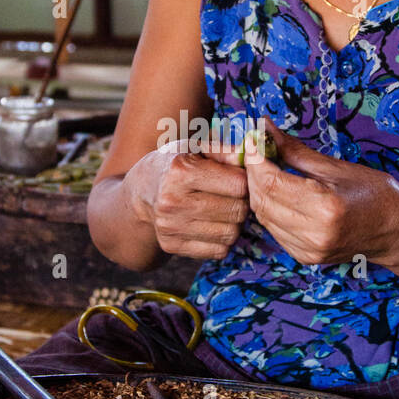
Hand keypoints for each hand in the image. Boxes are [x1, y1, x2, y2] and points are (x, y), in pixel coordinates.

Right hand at [126, 141, 248, 260]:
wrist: (142, 191)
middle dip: (243, 203)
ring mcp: (170, 226)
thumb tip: (255, 159)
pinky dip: (223, 239)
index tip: (240, 178)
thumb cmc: (176, 164)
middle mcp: (172, 200)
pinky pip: (219, 250)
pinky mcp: (171, 245)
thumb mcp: (196, 147)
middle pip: (237, 211)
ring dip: (235, 223)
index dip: (246, 181)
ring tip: (224, 209)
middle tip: (235, 196)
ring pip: (231, 234)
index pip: (238, 185)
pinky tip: (213, 225)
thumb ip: (227, 152)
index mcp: (181, 171)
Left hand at [243, 119, 398, 266]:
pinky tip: (278, 193)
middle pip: (262, 199)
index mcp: (325, 207)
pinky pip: (273, 229)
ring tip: (266, 169)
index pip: (271, 181)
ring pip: (263, 216)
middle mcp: (314, 233)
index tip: (253, 139)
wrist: (396, 232)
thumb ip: (295, 151)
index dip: (255, 159)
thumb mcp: (337, 167)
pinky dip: (269, 209)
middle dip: (253, 173)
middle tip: (256, 151)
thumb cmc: (376, 195)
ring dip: (259, 191)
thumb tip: (266, 129)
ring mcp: (308, 250)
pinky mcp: (305, 257)